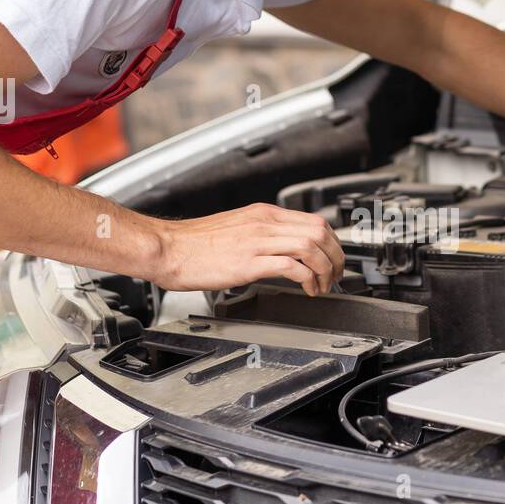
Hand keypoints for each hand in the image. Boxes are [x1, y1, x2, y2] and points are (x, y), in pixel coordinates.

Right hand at [150, 203, 344, 295]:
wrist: (168, 248)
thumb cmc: (195, 244)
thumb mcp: (236, 228)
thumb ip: (261, 234)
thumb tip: (283, 247)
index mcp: (263, 214)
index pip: (314, 221)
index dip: (332, 243)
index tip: (334, 259)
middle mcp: (264, 223)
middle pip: (319, 231)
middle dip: (336, 256)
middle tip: (336, 275)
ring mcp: (257, 242)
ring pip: (310, 247)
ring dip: (325, 270)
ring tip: (323, 285)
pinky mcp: (248, 262)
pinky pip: (291, 266)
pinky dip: (307, 279)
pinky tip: (307, 289)